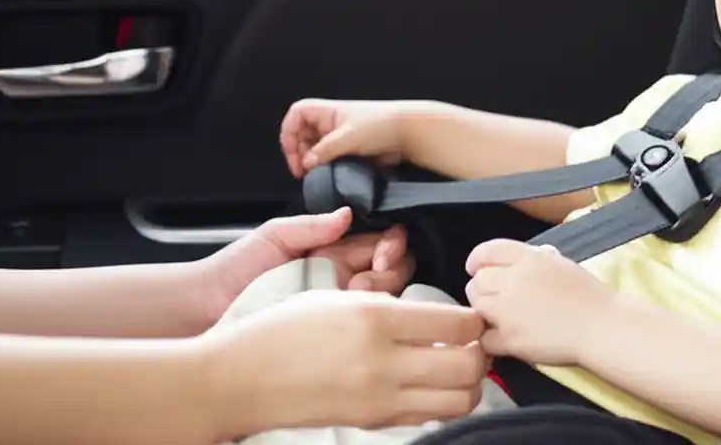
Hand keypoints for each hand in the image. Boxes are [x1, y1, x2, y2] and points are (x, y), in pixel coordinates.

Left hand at [200, 208, 415, 324]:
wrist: (204, 309)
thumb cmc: (233, 269)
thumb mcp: (274, 236)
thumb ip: (311, 224)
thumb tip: (348, 213)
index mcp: (335, 249)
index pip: (383, 240)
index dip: (392, 245)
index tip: (380, 255)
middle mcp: (345, 275)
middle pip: (395, 268)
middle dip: (389, 273)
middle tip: (360, 284)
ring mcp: (340, 306)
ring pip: (387, 298)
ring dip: (380, 297)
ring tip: (351, 300)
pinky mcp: (333, 333)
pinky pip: (365, 327)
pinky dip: (371, 323)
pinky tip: (354, 323)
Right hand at [200, 289, 488, 437]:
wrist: (239, 379)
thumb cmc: (283, 329)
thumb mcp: (338, 298)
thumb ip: (390, 306)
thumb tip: (434, 316)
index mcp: (375, 318)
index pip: (458, 324)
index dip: (475, 319)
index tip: (470, 316)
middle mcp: (383, 362)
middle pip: (468, 366)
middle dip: (481, 353)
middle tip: (473, 344)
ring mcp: (378, 398)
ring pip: (459, 400)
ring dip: (468, 383)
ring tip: (456, 367)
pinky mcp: (372, 422)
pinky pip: (429, 416)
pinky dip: (442, 402)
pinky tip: (430, 385)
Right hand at [280, 98, 409, 177]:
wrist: (408, 133)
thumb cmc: (381, 125)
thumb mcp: (348, 137)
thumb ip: (324, 151)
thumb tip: (307, 164)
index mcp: (327, 111)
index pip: (297, 115)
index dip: (290, 133)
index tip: (294, 154)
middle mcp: (331, 122)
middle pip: (302, 135)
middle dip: (299, 152)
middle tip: (304, 171)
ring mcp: (339, 136)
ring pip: (315, 149)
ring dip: (313, 162)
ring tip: (316, 175)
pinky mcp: (349, 150)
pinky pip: (329, 159)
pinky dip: (325, 167)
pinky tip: (329, 176)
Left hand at [464, 239, 612, 365]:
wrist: (602, 326)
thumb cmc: (589, 295)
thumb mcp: (562, 264)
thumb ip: (537, 260)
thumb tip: (520, 259)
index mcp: (529, 259)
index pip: (488, 251)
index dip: (477, 260)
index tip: (475, 269)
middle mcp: (515, 280)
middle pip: (477, 281)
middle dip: (482, 290)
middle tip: (494, 300)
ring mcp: (509, 311)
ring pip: (476, 306)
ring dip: (484, 313)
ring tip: (500, 320)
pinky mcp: (510, 339)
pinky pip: (485, 338)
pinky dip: (491, 341)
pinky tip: (505, 340)